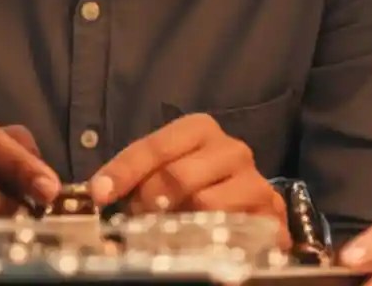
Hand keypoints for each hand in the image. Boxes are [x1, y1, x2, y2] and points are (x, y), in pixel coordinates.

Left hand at [89, 114, 288, 247]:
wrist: (247, 206)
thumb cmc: (196, 184)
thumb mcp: (163, 171)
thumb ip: (137, 176)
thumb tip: (100, 192)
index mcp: (201, 129)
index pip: (156, 145)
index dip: (124, 170)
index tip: (100, 194)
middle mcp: (232, 150)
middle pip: (177, 176)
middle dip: (148, 202)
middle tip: (135, 220)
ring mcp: (255, 182)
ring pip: (205, 204)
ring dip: (176, 223)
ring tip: (166, 231)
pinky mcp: (271, 216)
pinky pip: (231, 230)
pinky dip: (207, 240)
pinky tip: (196, 243)